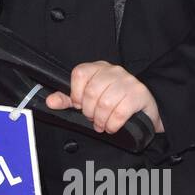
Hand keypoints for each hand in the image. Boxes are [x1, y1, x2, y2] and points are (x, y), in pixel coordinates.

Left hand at [45, 60, 164, 135]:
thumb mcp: (89, 100)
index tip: (79, 105)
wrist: (144, 110)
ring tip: (103, 124)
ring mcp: (128, 81)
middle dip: (89, 111)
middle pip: (91, 91)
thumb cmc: (115, 103)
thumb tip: (50, 101)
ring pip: (105, 103)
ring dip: (101, 120)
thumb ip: (68, 100)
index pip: (80, 73)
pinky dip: (113, 124)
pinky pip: (119, 112)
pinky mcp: (139, 94)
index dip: (76, 93)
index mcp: (99, 67)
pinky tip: (113, 126)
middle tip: (93, 118)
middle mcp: (114, 70)